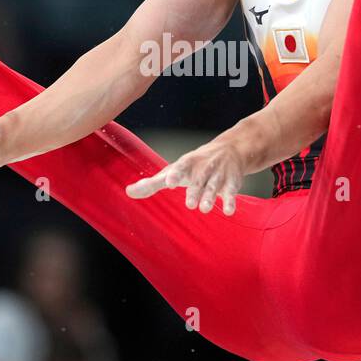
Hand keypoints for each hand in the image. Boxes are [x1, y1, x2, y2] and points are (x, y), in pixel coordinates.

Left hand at [125, 135, 245, 214]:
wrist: (231, 150)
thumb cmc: (194, 165)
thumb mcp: (174, 170)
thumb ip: (152, 183)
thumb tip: (128, 192)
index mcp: (187, 164)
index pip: (180, 168)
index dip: (175, 174)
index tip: (169, 182)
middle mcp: (202, 168)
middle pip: (198, 181)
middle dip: (195, 191)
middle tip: (190, 205)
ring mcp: (218, 175)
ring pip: (214, 187)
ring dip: (210, 197)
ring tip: (204, 208)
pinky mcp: (232, 183)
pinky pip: (231, 192)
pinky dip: (230, 201)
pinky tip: (228, 211)